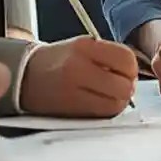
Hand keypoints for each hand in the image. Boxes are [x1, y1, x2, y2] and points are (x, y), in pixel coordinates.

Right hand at [21, 37, 139, 117]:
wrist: (27, 76)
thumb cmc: (60, 60)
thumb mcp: (84, 46)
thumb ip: (110, 55)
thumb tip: (134, 73)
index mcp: (84, 47)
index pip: (126, 59)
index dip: (131, 68)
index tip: (127, 71)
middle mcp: (79, 68)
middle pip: (123, 85)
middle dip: (127, 87)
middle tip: (120, 85)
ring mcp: (74, 91)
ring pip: (116, 104)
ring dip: (119, 101)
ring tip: (109, 95)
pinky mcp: (72, 110)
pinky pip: (103, 115)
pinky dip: (108, 110)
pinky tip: (100, 103)